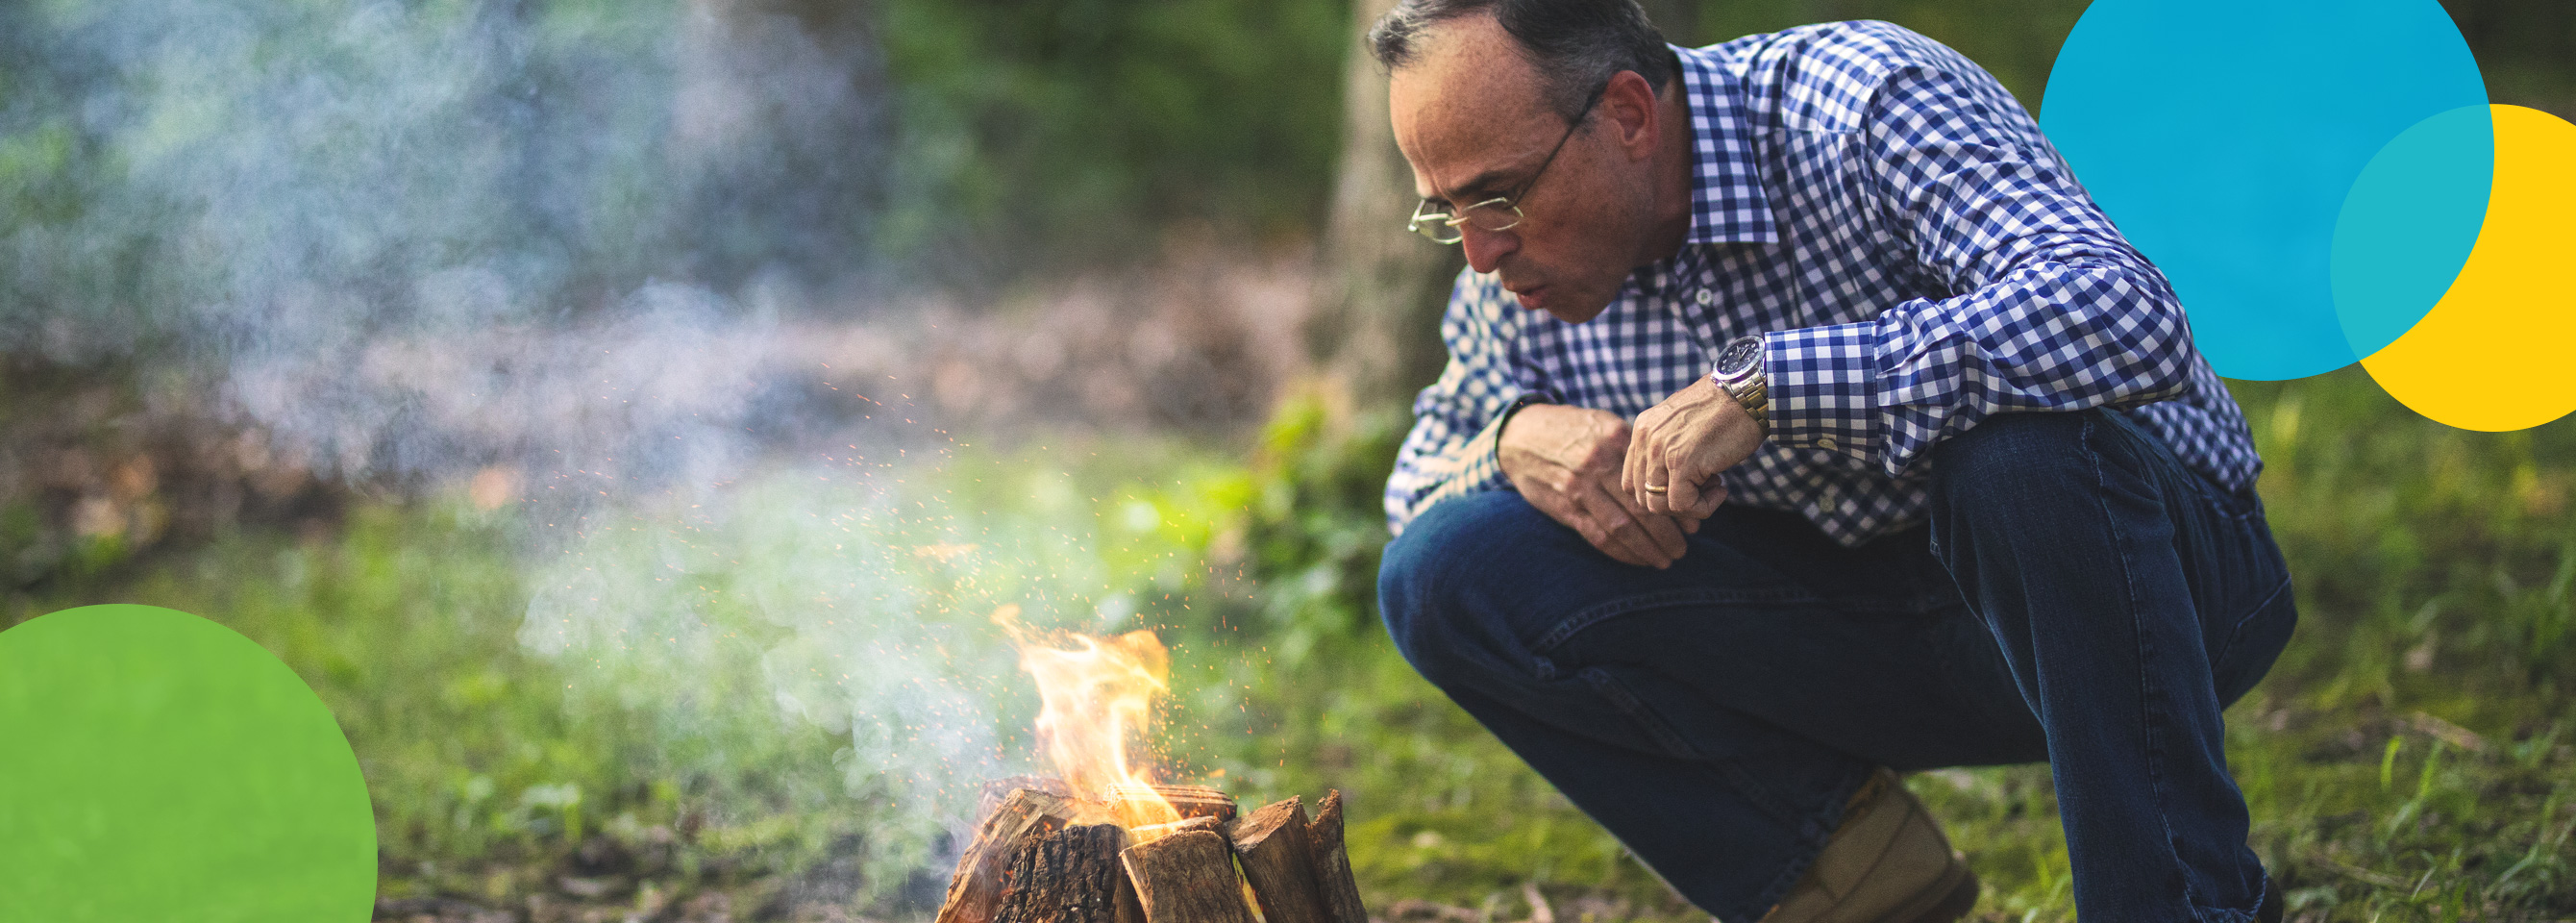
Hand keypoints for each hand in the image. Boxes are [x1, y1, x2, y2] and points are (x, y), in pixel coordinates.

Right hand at [1499, 403, 1692, 568]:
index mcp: (1614, 441)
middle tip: (1684, 548)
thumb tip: (1670, 475)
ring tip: (1666, 559)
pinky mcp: (1564, 508)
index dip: (1676, 507)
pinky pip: (1598, 536)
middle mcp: (1597, 465)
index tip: (1692, 523)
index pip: (1653, 481)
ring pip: (1622, 527)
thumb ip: (1632, 448)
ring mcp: (1579, 489)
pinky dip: (1622, 553)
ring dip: (1648, 549)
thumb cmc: (1570, 429)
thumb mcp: (1604, 424)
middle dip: (1668, 534)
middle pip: (1642, 508)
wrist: (1520, 435)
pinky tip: (1638, 559)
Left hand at [1623, 377, 1763, 522]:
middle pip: (1643, 496)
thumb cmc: (1725, 410)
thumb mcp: (1683, 425)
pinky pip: (1682, 505)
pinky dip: (1704, 507)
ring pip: (1659, 505)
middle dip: (1673, 501)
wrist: (1748, 394)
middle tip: (1703, 486)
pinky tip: (1722, 489)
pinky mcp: (1681, 463)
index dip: (1658, 492)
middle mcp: (1645, 439)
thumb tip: (1669, 486)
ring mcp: (1661, 451)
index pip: (1631, 480)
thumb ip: (1668, 448)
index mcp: (1643, 429)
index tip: (1686, 485)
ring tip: (1714, 485)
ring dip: (1689, 505)